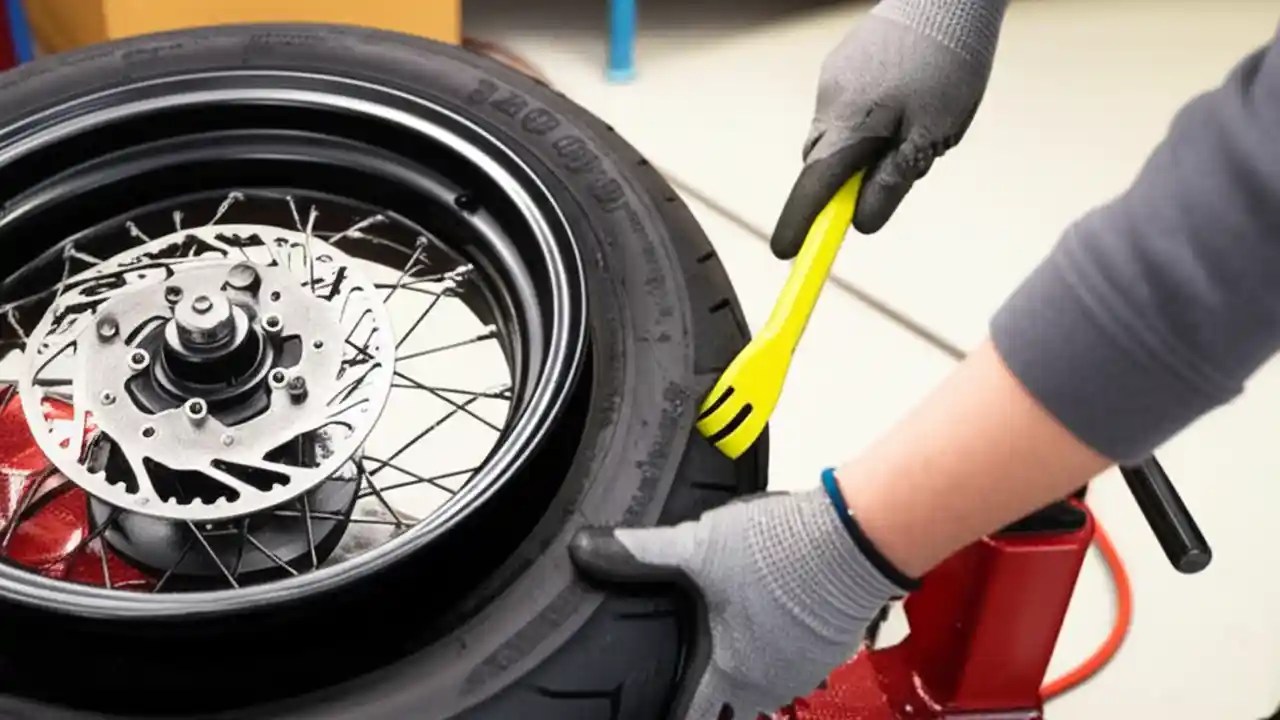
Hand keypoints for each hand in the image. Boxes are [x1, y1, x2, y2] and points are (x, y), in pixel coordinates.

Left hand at [569, 483, 913, 719]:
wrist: (850, 537)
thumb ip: (641, 552)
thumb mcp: (698, 546)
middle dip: (707, 694)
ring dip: (742, 673)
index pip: (691, 715)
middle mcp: (769, 685)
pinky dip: (773, 650)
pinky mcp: (828, 647)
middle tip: (684, 673)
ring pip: (763, 687)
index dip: (668, 710)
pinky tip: (764, 621)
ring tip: (723, 646)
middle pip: (728, 707)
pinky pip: (793, 663)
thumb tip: (586, 549)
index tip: (649, 703)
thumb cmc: (777, 550)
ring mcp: (803, 670)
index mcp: (731, 674)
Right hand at [771, 0, 1008, 256]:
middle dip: (838, 185)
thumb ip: (893, 180)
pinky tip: (904, 101)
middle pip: (819, 164)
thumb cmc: (950, 63)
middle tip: (879, 189)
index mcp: (850, 126)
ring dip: (858, 149)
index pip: (813, 189)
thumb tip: (863, 222)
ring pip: (834, 135)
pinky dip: (863, 121)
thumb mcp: (932, 135)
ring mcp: (833, 80)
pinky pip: (843, 108)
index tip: (786, 253)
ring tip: (913, 128)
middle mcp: (830, 103)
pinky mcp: (843, 64)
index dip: (799, 224)